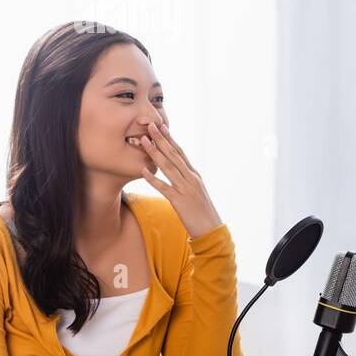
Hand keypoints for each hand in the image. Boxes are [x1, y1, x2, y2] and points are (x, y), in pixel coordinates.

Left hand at [138, 119, 222, 238]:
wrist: (212, 229)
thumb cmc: (202, 212)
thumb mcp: (196, 192)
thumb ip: (186, 181)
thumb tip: (177, 172)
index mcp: (194, 175)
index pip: (180, 152)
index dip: (170, 139)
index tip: (161, 126)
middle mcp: (191, 178)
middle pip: (174, 155)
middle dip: (161, 139)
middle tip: (150, 125)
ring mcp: (186, 189)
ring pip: (168, 167)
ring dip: (154, 152)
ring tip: (143, 141)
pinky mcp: (180, 201)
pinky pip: (164, 188)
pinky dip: (153, 179)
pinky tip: (142, 171)